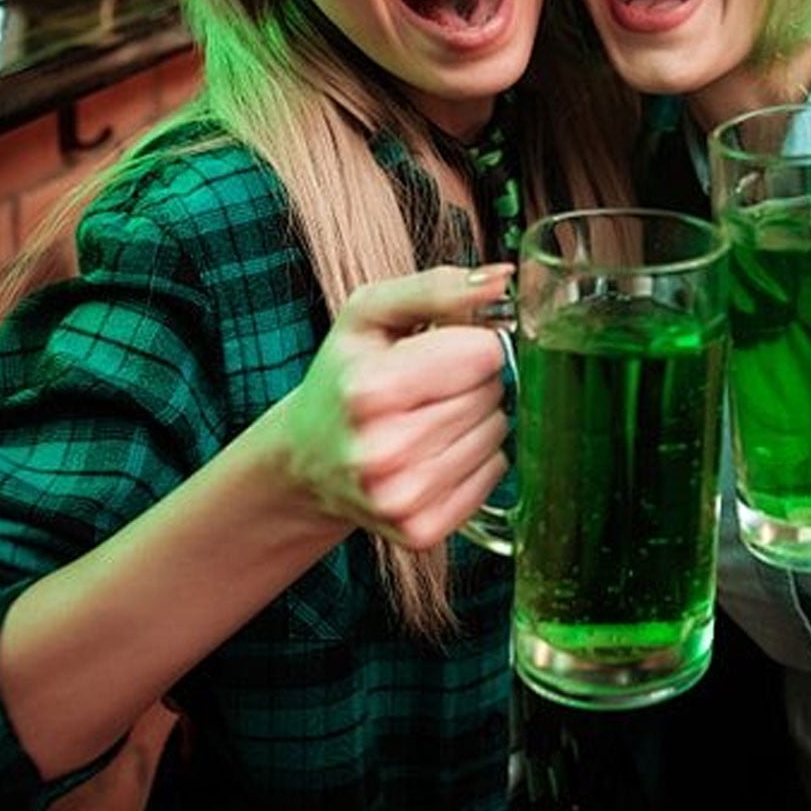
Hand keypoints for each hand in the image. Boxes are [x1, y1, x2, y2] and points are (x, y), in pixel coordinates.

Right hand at [279, 265, 513, 548]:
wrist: (309, 459)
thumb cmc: (345, 376)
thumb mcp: (372, 314)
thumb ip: (437, 287)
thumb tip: (501, 280)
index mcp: (367, 390)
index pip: (484, 352)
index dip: (471, 342)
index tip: (442, 348)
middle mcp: (381, 452)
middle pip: (491, 393)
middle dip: (473, 380)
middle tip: (431, 386)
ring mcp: (401, 498)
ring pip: (498, 435)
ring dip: (477, 419)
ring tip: (430, 417)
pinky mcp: (421, 530)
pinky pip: (495, 476)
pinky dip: (478, 459)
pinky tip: (438, 451)